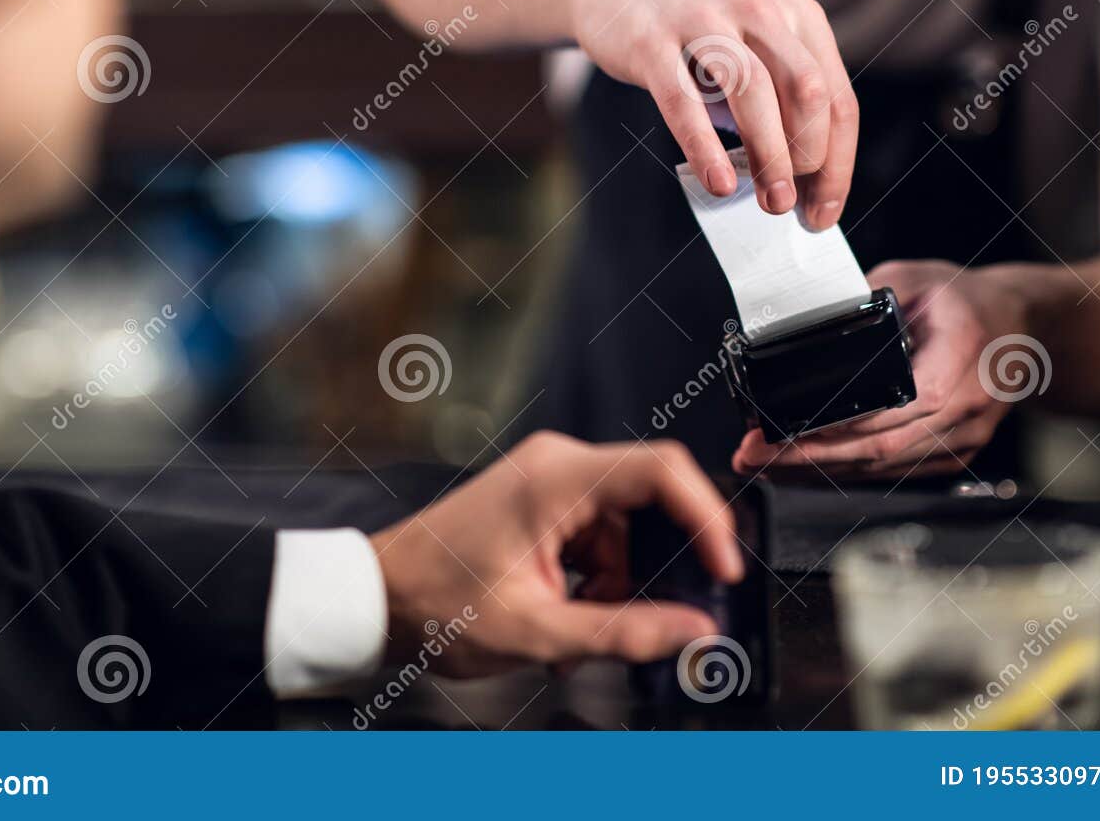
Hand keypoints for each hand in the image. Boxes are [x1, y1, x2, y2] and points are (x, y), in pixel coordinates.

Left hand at [370, 432, 743, 676]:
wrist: (376, 597)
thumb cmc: (434, 603)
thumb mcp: (537, 632)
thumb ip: (624, 633)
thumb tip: (692, 631)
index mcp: (557, 479)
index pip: (662, 471)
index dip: (707, 516)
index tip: (723, 566)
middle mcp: (558, 466)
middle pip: (651, 502)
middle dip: (659, 566)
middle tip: (662, 615)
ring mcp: (549, 480)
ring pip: (626, 527)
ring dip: (621, 583)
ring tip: (586, 633)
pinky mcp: (542, 501)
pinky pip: (598, 535)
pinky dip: (597, 579)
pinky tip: (572, 616)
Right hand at [566, 0, 855, 229]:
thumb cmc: (696, 41)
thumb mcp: (753, 59)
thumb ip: (779, 110)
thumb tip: (800, 189)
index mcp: (798, 18)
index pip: (836, 99)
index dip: (838, 164)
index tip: (823, 213)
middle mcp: (759, 11)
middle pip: (807, 91)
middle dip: (809, 158)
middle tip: (789, 203)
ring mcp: (704, 21)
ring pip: (754, 89)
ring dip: (769, 154)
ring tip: (770, 201)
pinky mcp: (652, 41)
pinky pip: (683, 100)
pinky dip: (705, 146)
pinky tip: (718, 182)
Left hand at [731, 261, 1033, 478]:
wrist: (1026, 329)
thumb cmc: (968, 300)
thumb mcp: (915, 280)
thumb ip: (864, 300)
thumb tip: (807, 321)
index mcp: (957, 361)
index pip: (891, 409)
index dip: (834, 428)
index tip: (780, 431)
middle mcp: (965, 410)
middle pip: (879, 449)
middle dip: (807, 459)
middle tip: (751, 457)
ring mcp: (962, 440)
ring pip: (882, 468)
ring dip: (818, 472)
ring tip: (763, 466)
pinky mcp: (954, 455)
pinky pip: (894, 471)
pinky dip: (846, 472)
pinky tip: (805, 470)